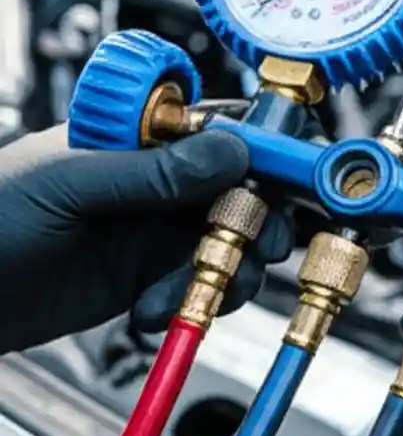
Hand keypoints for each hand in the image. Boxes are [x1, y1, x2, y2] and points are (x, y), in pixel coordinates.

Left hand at [0, 125, 292, 352]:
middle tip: (260, 245)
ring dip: (226, 268)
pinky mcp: (146, 275)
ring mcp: (153, 227)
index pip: (222, 125)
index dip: (269, 146)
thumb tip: (232, 151)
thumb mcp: (70, 186)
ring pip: (228, 240)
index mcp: (141, 135)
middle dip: (260, 218)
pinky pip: (197, 282)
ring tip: (193, 289)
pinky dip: (190, 299)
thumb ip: (152, 172)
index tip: (299, 175)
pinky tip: (151, 309)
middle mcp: (157, 177)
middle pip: (243, 187)